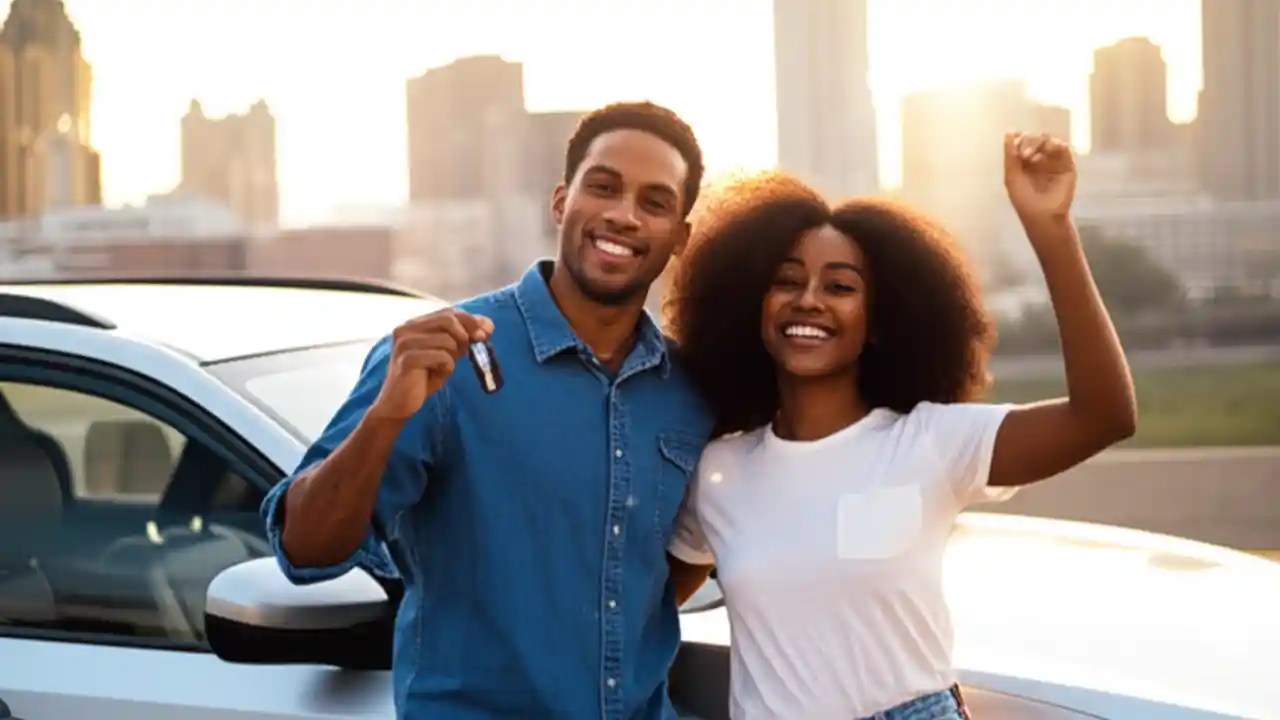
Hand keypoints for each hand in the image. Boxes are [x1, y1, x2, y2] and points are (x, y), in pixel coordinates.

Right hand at [369, 309, 493, 420]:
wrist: (399, 404)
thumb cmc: (423, 378)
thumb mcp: (448, 354)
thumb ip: (463, 338)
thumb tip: (488, 324)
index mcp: (415, 324)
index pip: (449, 312)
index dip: (471, 320)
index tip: (487, 332)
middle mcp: (406, 328)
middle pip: (448, 319)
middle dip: (466, 335)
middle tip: (468, 351)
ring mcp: (404, 342)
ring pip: (446, 339)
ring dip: (452, 357)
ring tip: (442, 368)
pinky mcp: (407, 359)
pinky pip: (441, 356)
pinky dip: (446, 366)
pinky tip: (436, 374)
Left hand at [1004, 132, 1076, 222]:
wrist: (1042, 215)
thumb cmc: (1024, 199)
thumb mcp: (1012, 176)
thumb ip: (1010, 155)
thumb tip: (1009, 132)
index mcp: (1024, 160)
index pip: (1022, 140)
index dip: (1019, 138)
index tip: (1015, 143)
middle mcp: (1039, 158)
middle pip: (1035, 137)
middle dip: (1028, 141)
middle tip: (1024, 154)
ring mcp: (1053, 160)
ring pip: (1049, 140)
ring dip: (1039, 143)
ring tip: (1032, 157)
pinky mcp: (1067, 164)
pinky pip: (1064, 148)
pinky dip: (1056, 145)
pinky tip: (1049, 150)